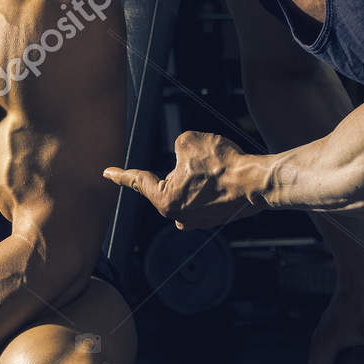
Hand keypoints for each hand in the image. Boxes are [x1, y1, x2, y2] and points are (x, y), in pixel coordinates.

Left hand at [103, 131, 258, 229]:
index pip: (138, 182)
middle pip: (169, 184)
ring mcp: (198, 222)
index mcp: (164, 201)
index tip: (107, 173)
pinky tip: (226, 177)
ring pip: (190, 189)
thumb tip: (184, 158)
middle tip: (203, 160)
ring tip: (218, 168)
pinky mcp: (216, 219)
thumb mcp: (188, 141)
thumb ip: (177, 147)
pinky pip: (207, 196)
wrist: (256, 183)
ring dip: (199, 177)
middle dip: (182, 168)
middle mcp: (178, 217)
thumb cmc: (221, 162)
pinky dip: (212, 184)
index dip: (121, 175)